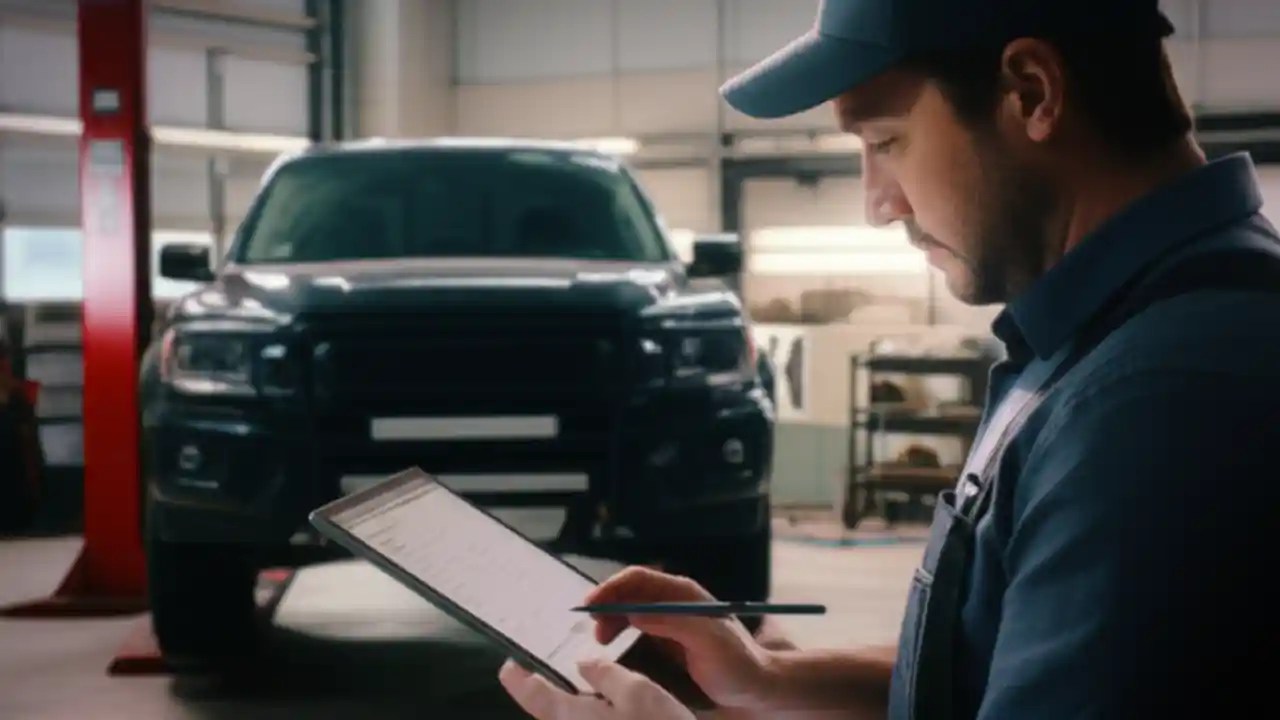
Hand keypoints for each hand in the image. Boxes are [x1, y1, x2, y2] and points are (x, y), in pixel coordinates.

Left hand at [500, 658, 694, 719]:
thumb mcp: (638, 691)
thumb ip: (606, 675)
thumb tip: (582, 665)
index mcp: (569, 718)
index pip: (531, 695)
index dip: (516, 677)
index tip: (510, 663)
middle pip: (548, 713)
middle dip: (550, 693)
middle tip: (562, 673)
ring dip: (574, 709)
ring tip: (594, 692)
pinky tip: (613, 713)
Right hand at [586, 566, 775, 710]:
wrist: (757, 685)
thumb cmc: (736, 664)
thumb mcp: (707, 642)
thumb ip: (673, 623)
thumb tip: (635, 613)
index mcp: (684, 594)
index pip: (638, 578)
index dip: (611, 587)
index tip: (590, 606)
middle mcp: (675, 600)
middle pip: (630, 590)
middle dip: (607, 604)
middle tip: (593, 628)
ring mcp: (672, 617)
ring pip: (631, 607)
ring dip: (612, 618)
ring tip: (601, 639)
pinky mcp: (669, 636)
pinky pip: (637, 624)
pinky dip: (621, 629)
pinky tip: (614, 644)